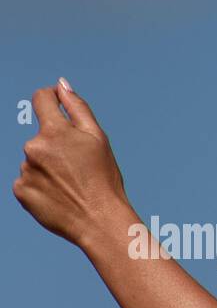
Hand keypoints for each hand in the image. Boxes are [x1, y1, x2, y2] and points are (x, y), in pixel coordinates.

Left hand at [13, 81, 130, 247]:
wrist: (100, 222)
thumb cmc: (105, 180)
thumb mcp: (98, 139)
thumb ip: (77, 107)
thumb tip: (61, 85)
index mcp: (55, 132)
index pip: (41, 99)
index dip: (50, 99)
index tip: (57, 105)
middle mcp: (34, 148)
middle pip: (42, 138)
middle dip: (57, 148)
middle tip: (79, 170)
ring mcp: (25, 171)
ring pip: (35, 161)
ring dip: (49, 169)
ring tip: (70, 188)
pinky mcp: (20, 192)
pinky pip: (27, 182)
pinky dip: (41, 187)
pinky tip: (59, 197)